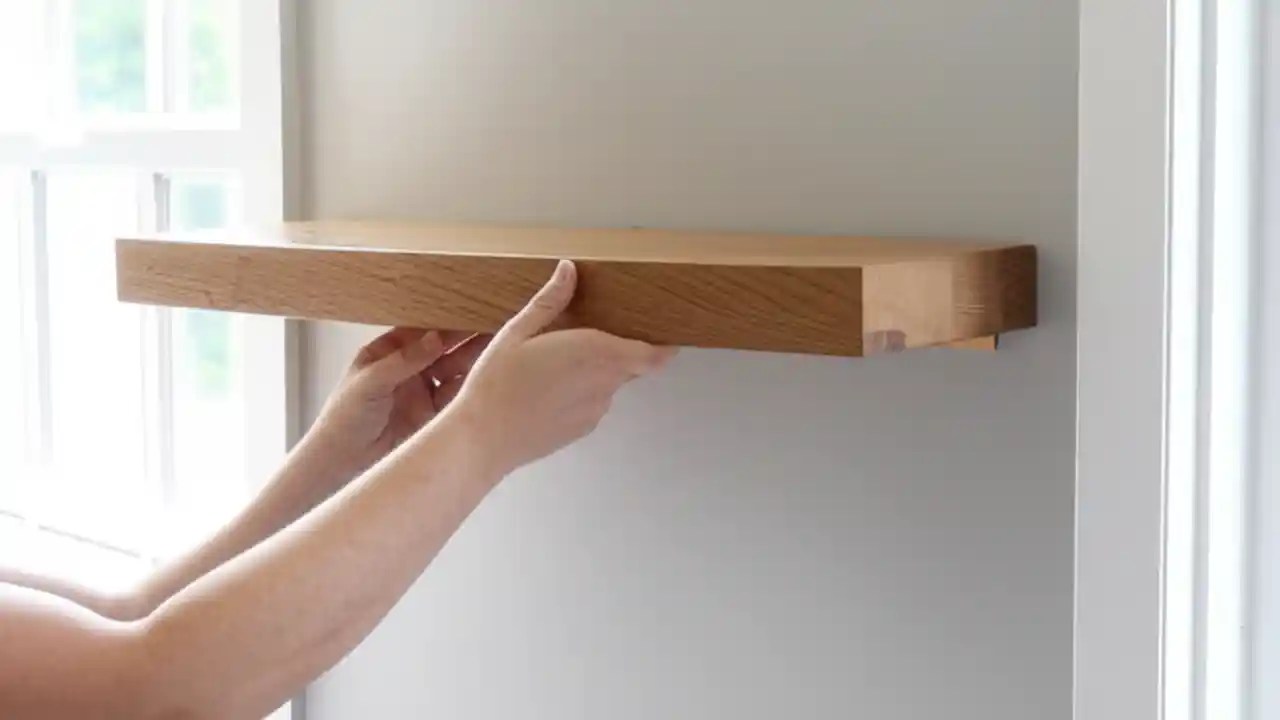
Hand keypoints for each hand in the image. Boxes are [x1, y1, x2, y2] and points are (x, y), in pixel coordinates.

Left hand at [307, 326, 493, 478]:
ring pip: (453, 368)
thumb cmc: (344, 417)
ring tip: (498, 343)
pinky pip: (456, 394)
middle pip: (442, 347)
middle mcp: (408, 367)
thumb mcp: (370, 382)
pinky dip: (472, 385)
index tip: (467, 311)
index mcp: (387, 352)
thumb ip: (404, 360)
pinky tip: (489, 373)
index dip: (443, 321)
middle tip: (492, 322)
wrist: (343, 463)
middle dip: (466, 335)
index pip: (420, 330)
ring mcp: (422, 390)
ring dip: (474, 357)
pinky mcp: (434, 412)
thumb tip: (435, 337)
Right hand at [446, 260, 675, 476]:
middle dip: (615, 351)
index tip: (666, 336)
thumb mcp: (517, 332)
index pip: (652, 354)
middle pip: (628, 364)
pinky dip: (578, 394)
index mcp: (595, 353)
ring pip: (608, 384)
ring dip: (592, 374)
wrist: (483, 439)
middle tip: (581, 340)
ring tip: (552, 368)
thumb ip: (550, 302)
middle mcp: (604, 384)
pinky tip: (546, 391)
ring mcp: (595, 410)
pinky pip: (592, 404)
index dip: (664, 347)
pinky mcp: (582, 430)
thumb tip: (568, 271)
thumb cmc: (496, 385)